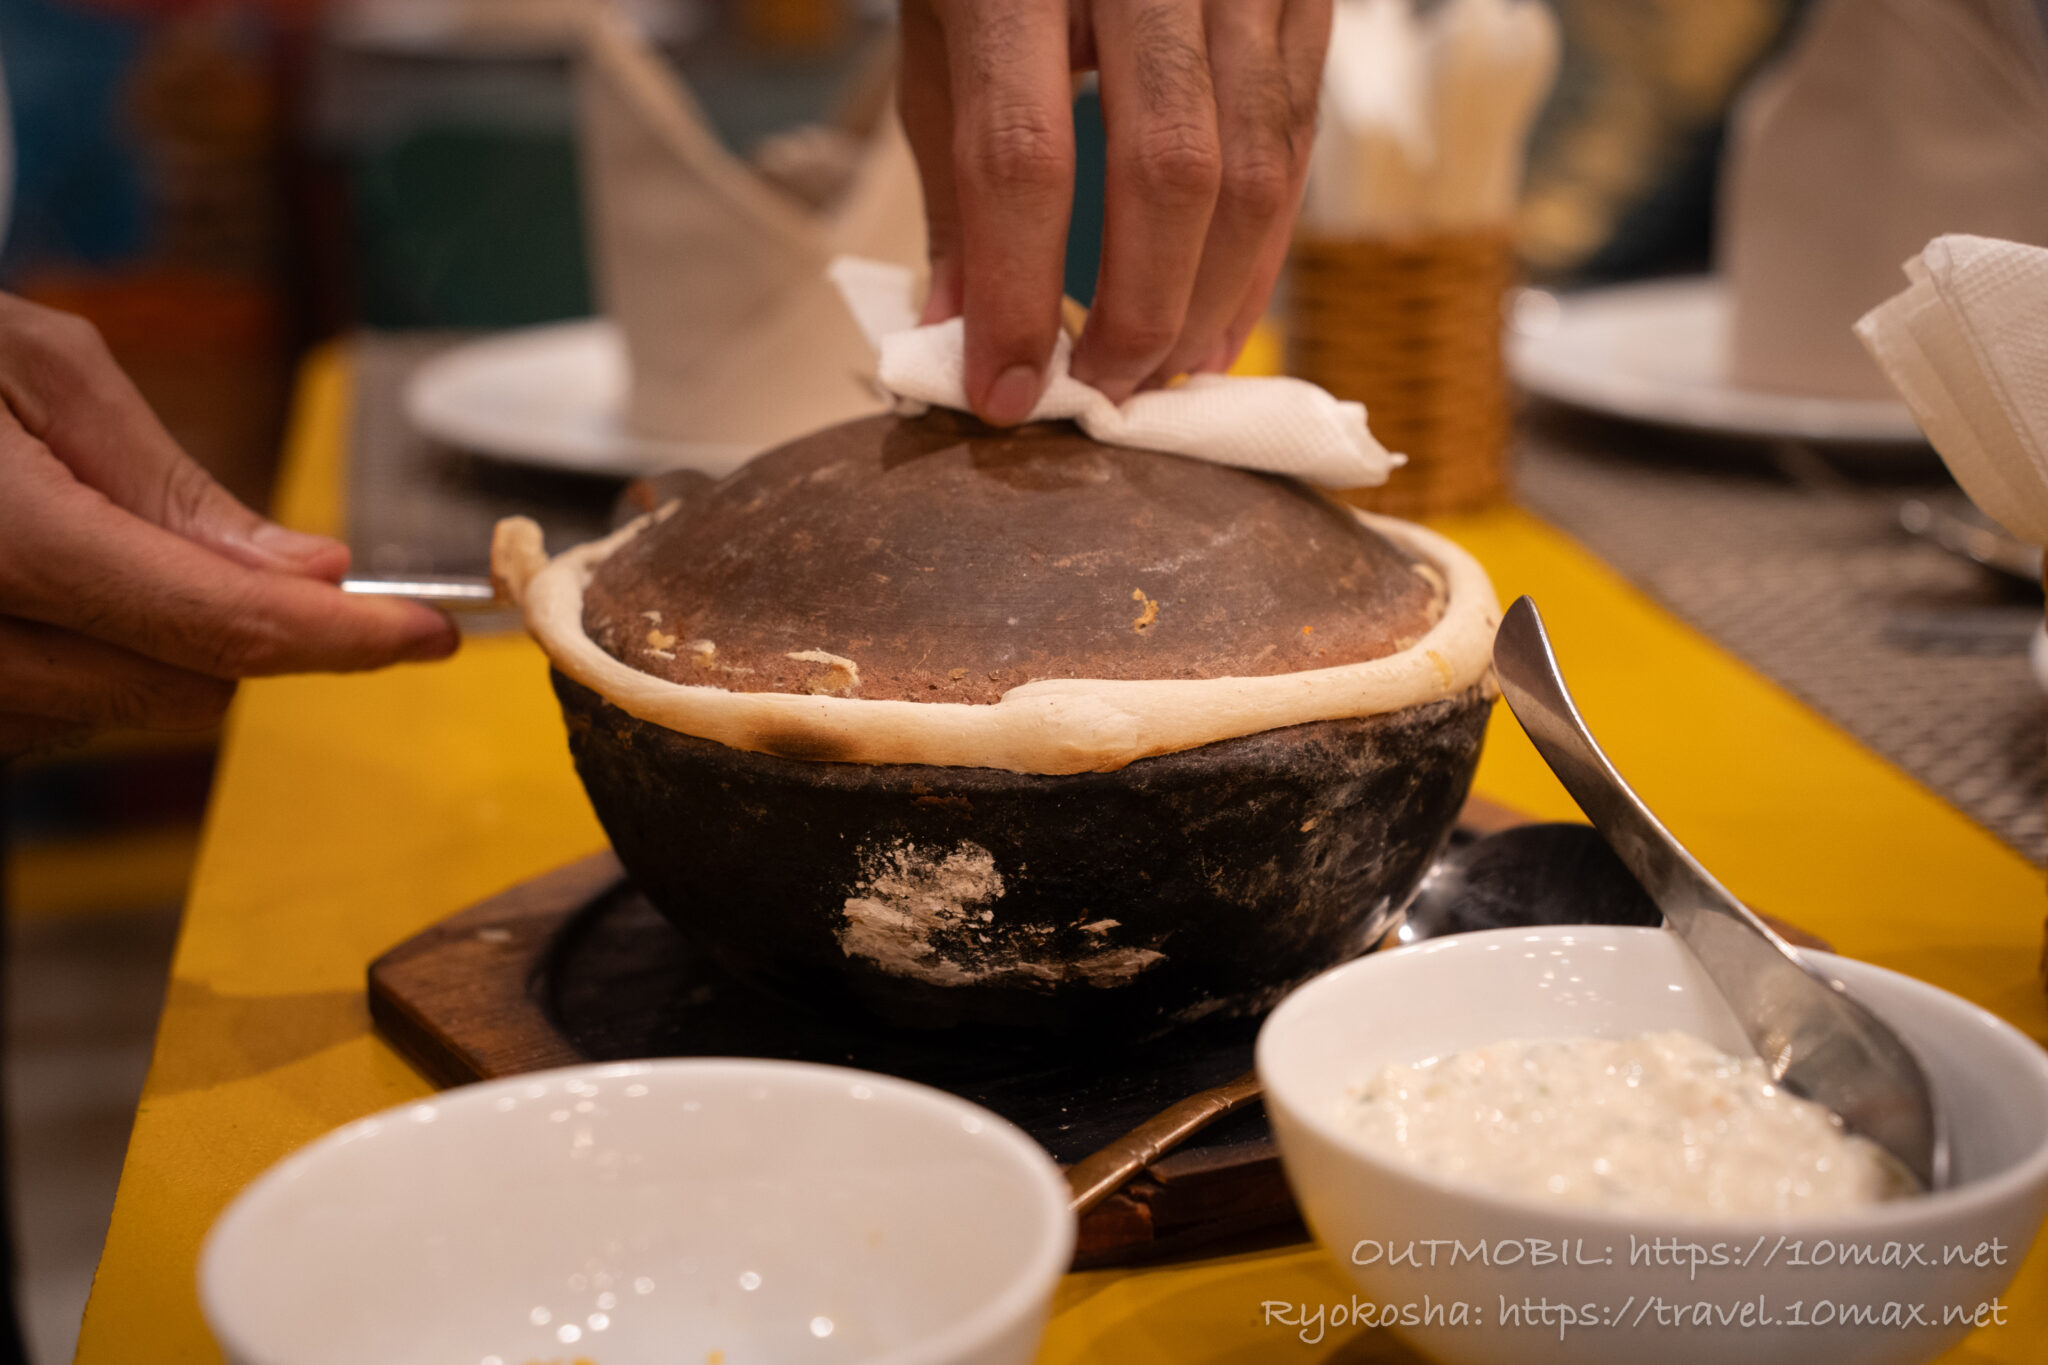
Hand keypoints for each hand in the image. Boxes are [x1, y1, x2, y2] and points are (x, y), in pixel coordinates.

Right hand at [0, 296, 457, 756]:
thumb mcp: (38, 367)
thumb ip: (172, 488)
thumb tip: (307, 579)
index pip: (216, 625)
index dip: (344, 640)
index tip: (432, 636)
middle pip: (182, 683)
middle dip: (243, 628)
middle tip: (251, 555)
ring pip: (123, 709)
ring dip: (158, 644)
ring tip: (82, 538)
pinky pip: (52, 718)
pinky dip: (90, 662)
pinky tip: (53, 591)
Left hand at [899, 0, 1329, 422]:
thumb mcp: (944, 26)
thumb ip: (954, 174)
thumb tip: (961, 331)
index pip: (1022, 155)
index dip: (1019, 293)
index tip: (1006, 393)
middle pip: (1170, 167)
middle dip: (1143, 307)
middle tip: (1108, 390)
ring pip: (1258, 160)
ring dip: (1219, 290)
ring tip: (1172, 367)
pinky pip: (1297, 129)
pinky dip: (1267, 234)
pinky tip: (1226, 298)